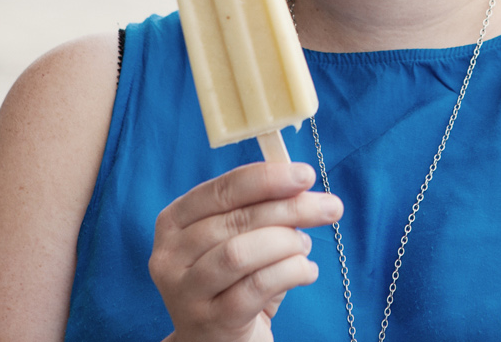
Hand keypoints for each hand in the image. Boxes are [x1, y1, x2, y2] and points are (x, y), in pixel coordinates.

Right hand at [149, 161, 341, 341]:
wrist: (216, 339)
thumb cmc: (232, 278)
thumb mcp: (237, 236)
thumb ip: (258, 207)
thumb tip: (302, 184)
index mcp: (174, 221)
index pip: (221, 190)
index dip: (266, 178)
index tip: (306, 175)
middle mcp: (170, 255)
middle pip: (236, 219)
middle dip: (291, 209)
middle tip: (330, 207)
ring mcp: (186, 291)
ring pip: (241, 252)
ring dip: (287, 243)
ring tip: (305, 247)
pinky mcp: (211, 320)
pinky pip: (257, 286)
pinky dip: (291, 272)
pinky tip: (307, 272)